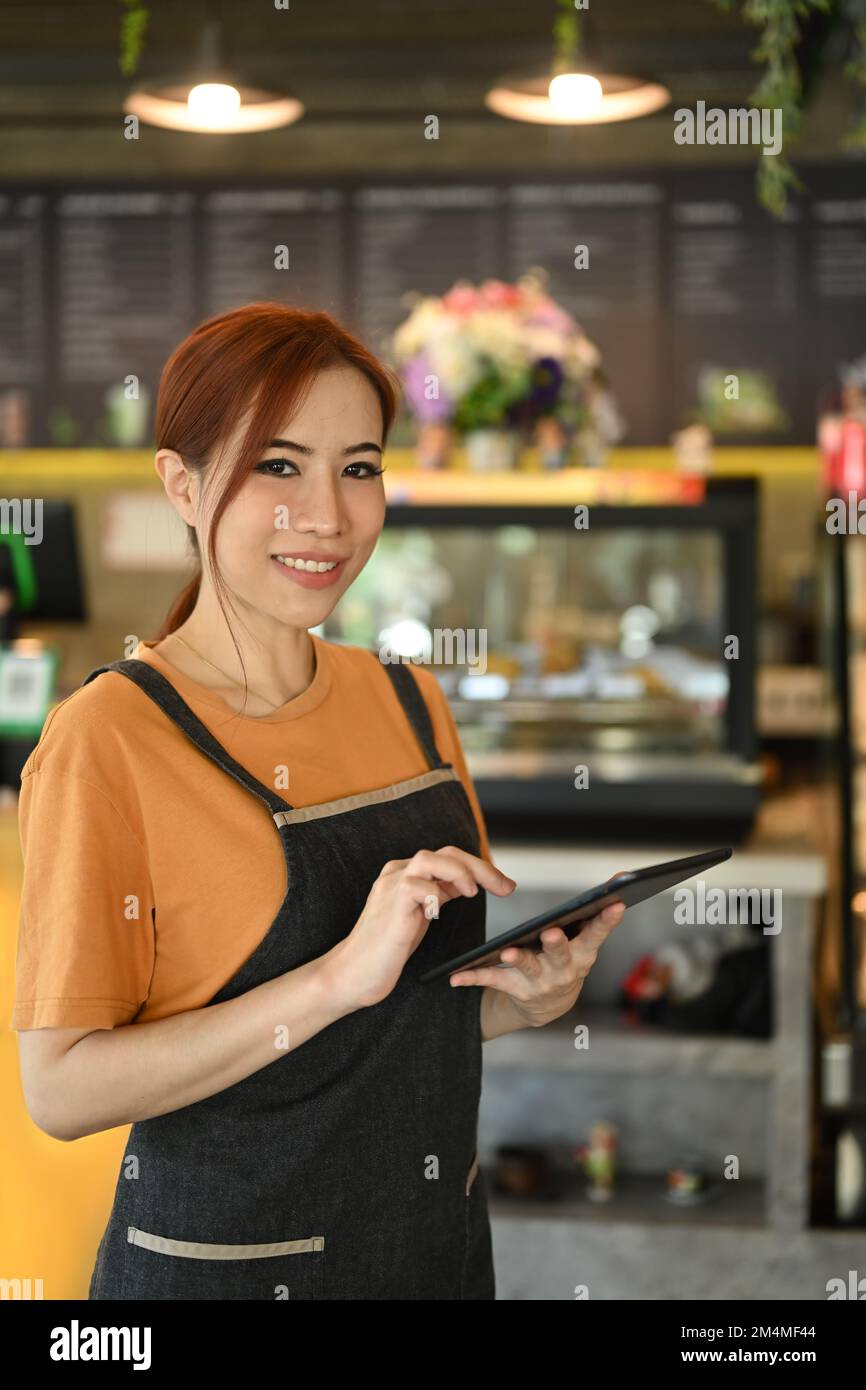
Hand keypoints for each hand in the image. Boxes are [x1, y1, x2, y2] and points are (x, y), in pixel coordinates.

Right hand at [327, 845, 515, 1010]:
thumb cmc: (388, 948)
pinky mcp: (391, 903)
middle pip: (446, 853)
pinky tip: (444, 909)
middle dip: (481, 867)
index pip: (450, 857)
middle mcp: (399, 872)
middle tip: (506, 887)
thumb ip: (439, 894)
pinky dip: (437, 893)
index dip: (480, 867)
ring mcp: (392, 884)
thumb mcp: (421, 914)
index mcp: (407, 874)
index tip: (504, 885)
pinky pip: (419, 885)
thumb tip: (469, 883)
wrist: (354, 972)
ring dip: (461, 872)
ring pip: (431, 858)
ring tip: (475, 892)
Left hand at [450, 871, 627, 1029]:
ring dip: (519, 959)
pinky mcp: (516, 989)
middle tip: (551, 933)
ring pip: (528, 968)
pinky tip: (456, 976)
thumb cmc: (566, 958)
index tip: (617, 904)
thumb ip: (597, 915)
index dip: (607, 921)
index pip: (597, 935)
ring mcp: (540, 982)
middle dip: (556, 944)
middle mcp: (564, 971)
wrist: (548, 1003)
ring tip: (508, 951)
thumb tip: (622, 876)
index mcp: (582, 954)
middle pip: (560, 954)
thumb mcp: (583, 941)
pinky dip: (474, 977)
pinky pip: (493, 980)